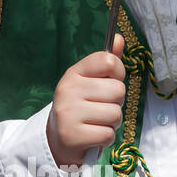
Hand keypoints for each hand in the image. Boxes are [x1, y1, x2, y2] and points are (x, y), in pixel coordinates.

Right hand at [47, 33, 125, 166]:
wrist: (56, 138)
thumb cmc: (80, 107)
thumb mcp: (89, 82)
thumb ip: (106, 62)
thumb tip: (120, 37)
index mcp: (74, 73)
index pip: (108, 61)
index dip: (117, 73)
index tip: (109, 82)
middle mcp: (68, 89)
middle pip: (118, 90)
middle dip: (115, 103)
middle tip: (100, 108)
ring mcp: (68, 112)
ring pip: (115, 114)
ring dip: (111, 123)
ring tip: (96, 122)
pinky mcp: (72, 135)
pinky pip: (108, 134)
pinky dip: (105, 138)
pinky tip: (92, 135)